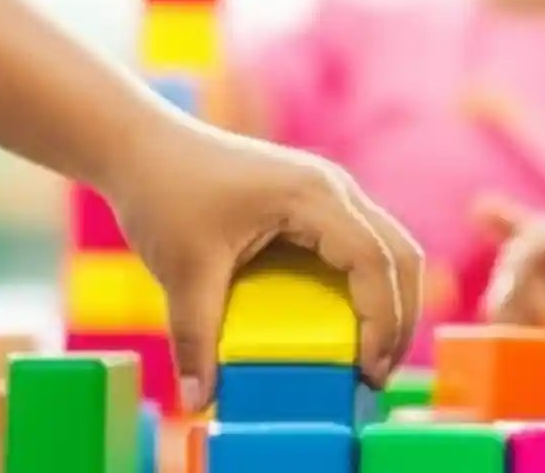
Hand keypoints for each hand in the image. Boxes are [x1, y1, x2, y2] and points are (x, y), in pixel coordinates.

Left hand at [109, 117, 422, 410]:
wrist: (143, 144)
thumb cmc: (164, 192)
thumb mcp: (181, 270)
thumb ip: (196, 337)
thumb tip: (200, 401)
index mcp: (313, 196)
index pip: (374, 260)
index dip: (383, 319)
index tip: (369, 371)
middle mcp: (335, 189)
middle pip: (401, 255)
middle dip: (400, 318)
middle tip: (378, 374)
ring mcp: (331, 192)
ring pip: (391, 248)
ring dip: (391, 302)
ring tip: (370, 357)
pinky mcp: (317, 202)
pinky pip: (365, 245)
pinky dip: (369, 287)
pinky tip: (346, 324)